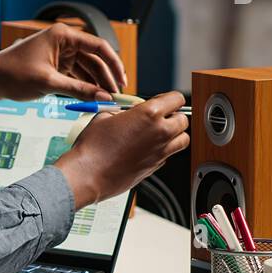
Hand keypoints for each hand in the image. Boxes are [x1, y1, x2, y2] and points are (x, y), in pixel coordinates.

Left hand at [0, 23, 126, 105]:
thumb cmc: (12, 75)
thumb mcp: (49, 84)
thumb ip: (79, 90)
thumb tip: (104, 97)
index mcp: (63, 36)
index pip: (99, 46)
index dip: (114, 64)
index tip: (122, 82)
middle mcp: (63, 41)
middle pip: (94, 58)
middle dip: (106, 77)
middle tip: (116, 96)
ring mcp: (58, 53)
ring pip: (85, 68)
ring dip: (95, 83)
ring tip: (106, 100)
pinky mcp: (53, 65)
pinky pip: (74, 74)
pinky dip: (83, 85)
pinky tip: (92, 97)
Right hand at [54, 91, 189, 208]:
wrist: (88, 174)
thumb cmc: (93, 147)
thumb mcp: (103, 116)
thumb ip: (123, 111)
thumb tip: (128, 112)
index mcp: (149, 114)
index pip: (176, 99)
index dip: (168, 99)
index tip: (160, 102)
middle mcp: (160, 132)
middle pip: (183, 119)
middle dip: (172, 116)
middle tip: (157, 118)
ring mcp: (161, 152)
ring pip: (183, 139)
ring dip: (174, 134)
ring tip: (157, 133)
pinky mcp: (156, 167)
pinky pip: (169, 155)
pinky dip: (162, 150)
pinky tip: (146, 149)